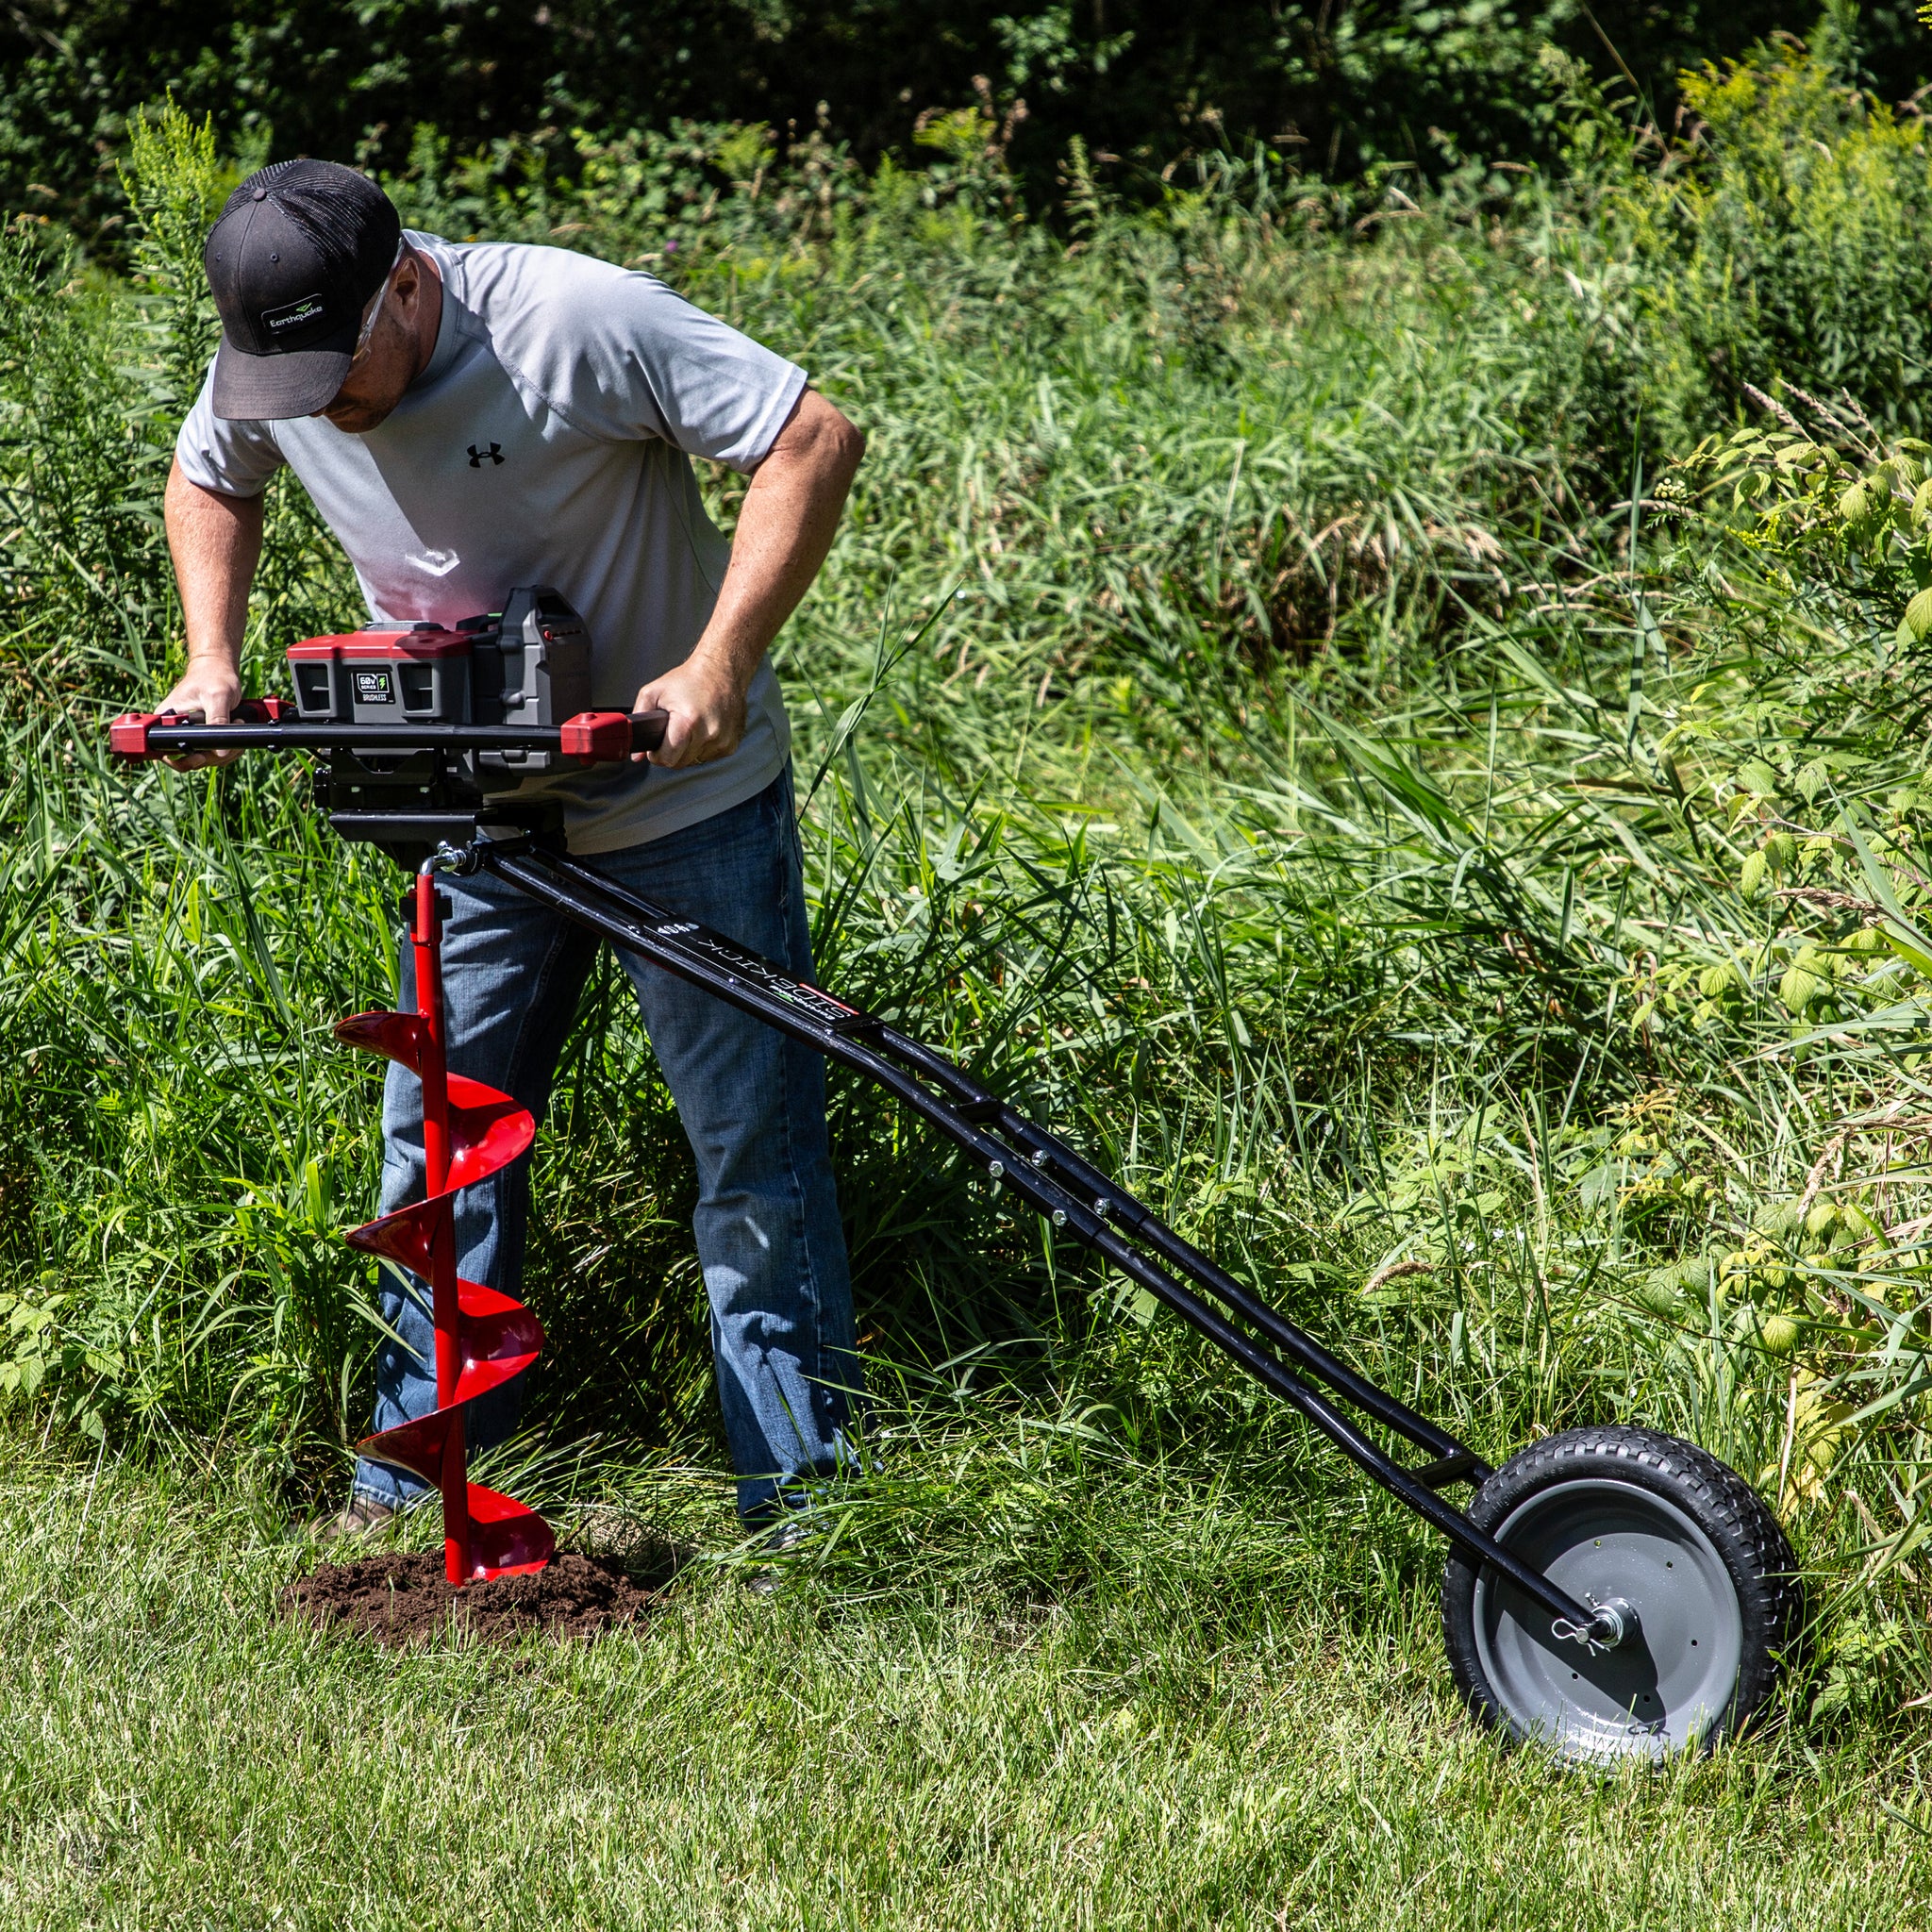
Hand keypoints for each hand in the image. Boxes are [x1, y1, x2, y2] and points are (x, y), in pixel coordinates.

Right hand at [156, 656, 244, 769]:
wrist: (219, 668)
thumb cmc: (214, 677)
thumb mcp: (218, 697)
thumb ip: (218, 721)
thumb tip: (220, 752)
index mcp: (166, 719)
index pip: (167, 751)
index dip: (184, 760)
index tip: (203, 756)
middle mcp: (173, 728)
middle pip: (188, 759)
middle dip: (213, 755)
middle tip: (230, 739)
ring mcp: (188, 733)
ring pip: (205, 758)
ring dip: (225, 751)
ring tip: (236, 725)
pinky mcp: (201, 735)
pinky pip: (213, 752)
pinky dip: (228, 748)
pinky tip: (236, 729)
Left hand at [632, 651, 748, 768]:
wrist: (721, 670)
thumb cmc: (687, 679)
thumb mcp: (653, 692)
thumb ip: (639, 720)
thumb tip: (636, 755)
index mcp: (688, 722)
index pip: (668, 759)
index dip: (657, 755)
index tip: (657, 746)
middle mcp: (709, 734)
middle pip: (680, 763)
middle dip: (672, 751)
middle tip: (672, 732)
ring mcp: (723, 741)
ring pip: (695, 761)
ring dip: (689, 749)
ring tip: (690, 726)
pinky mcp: (731, 744)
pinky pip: (710, 756)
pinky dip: (703, 747)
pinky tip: (703, 728)